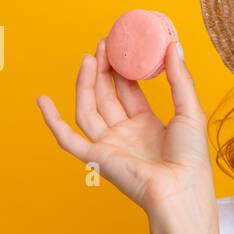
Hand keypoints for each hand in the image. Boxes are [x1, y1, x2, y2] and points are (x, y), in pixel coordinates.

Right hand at [36, 37, 215, 219]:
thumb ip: (180, 78)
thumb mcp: (190, 111)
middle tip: (103, 44)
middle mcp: (126, 135)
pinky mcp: (97, 158)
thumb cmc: (191, 158)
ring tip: (89, 57)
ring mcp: (110, 146)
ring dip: (85, 84)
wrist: (182, 189)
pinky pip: (69, 140)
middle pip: (107, 96)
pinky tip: (42, 100)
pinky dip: (53, 122)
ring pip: (89, 109)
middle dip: (103, 70)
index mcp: (147, 126)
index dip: (123, 70)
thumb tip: (174, 45)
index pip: (129, 92)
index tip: (120, 46)